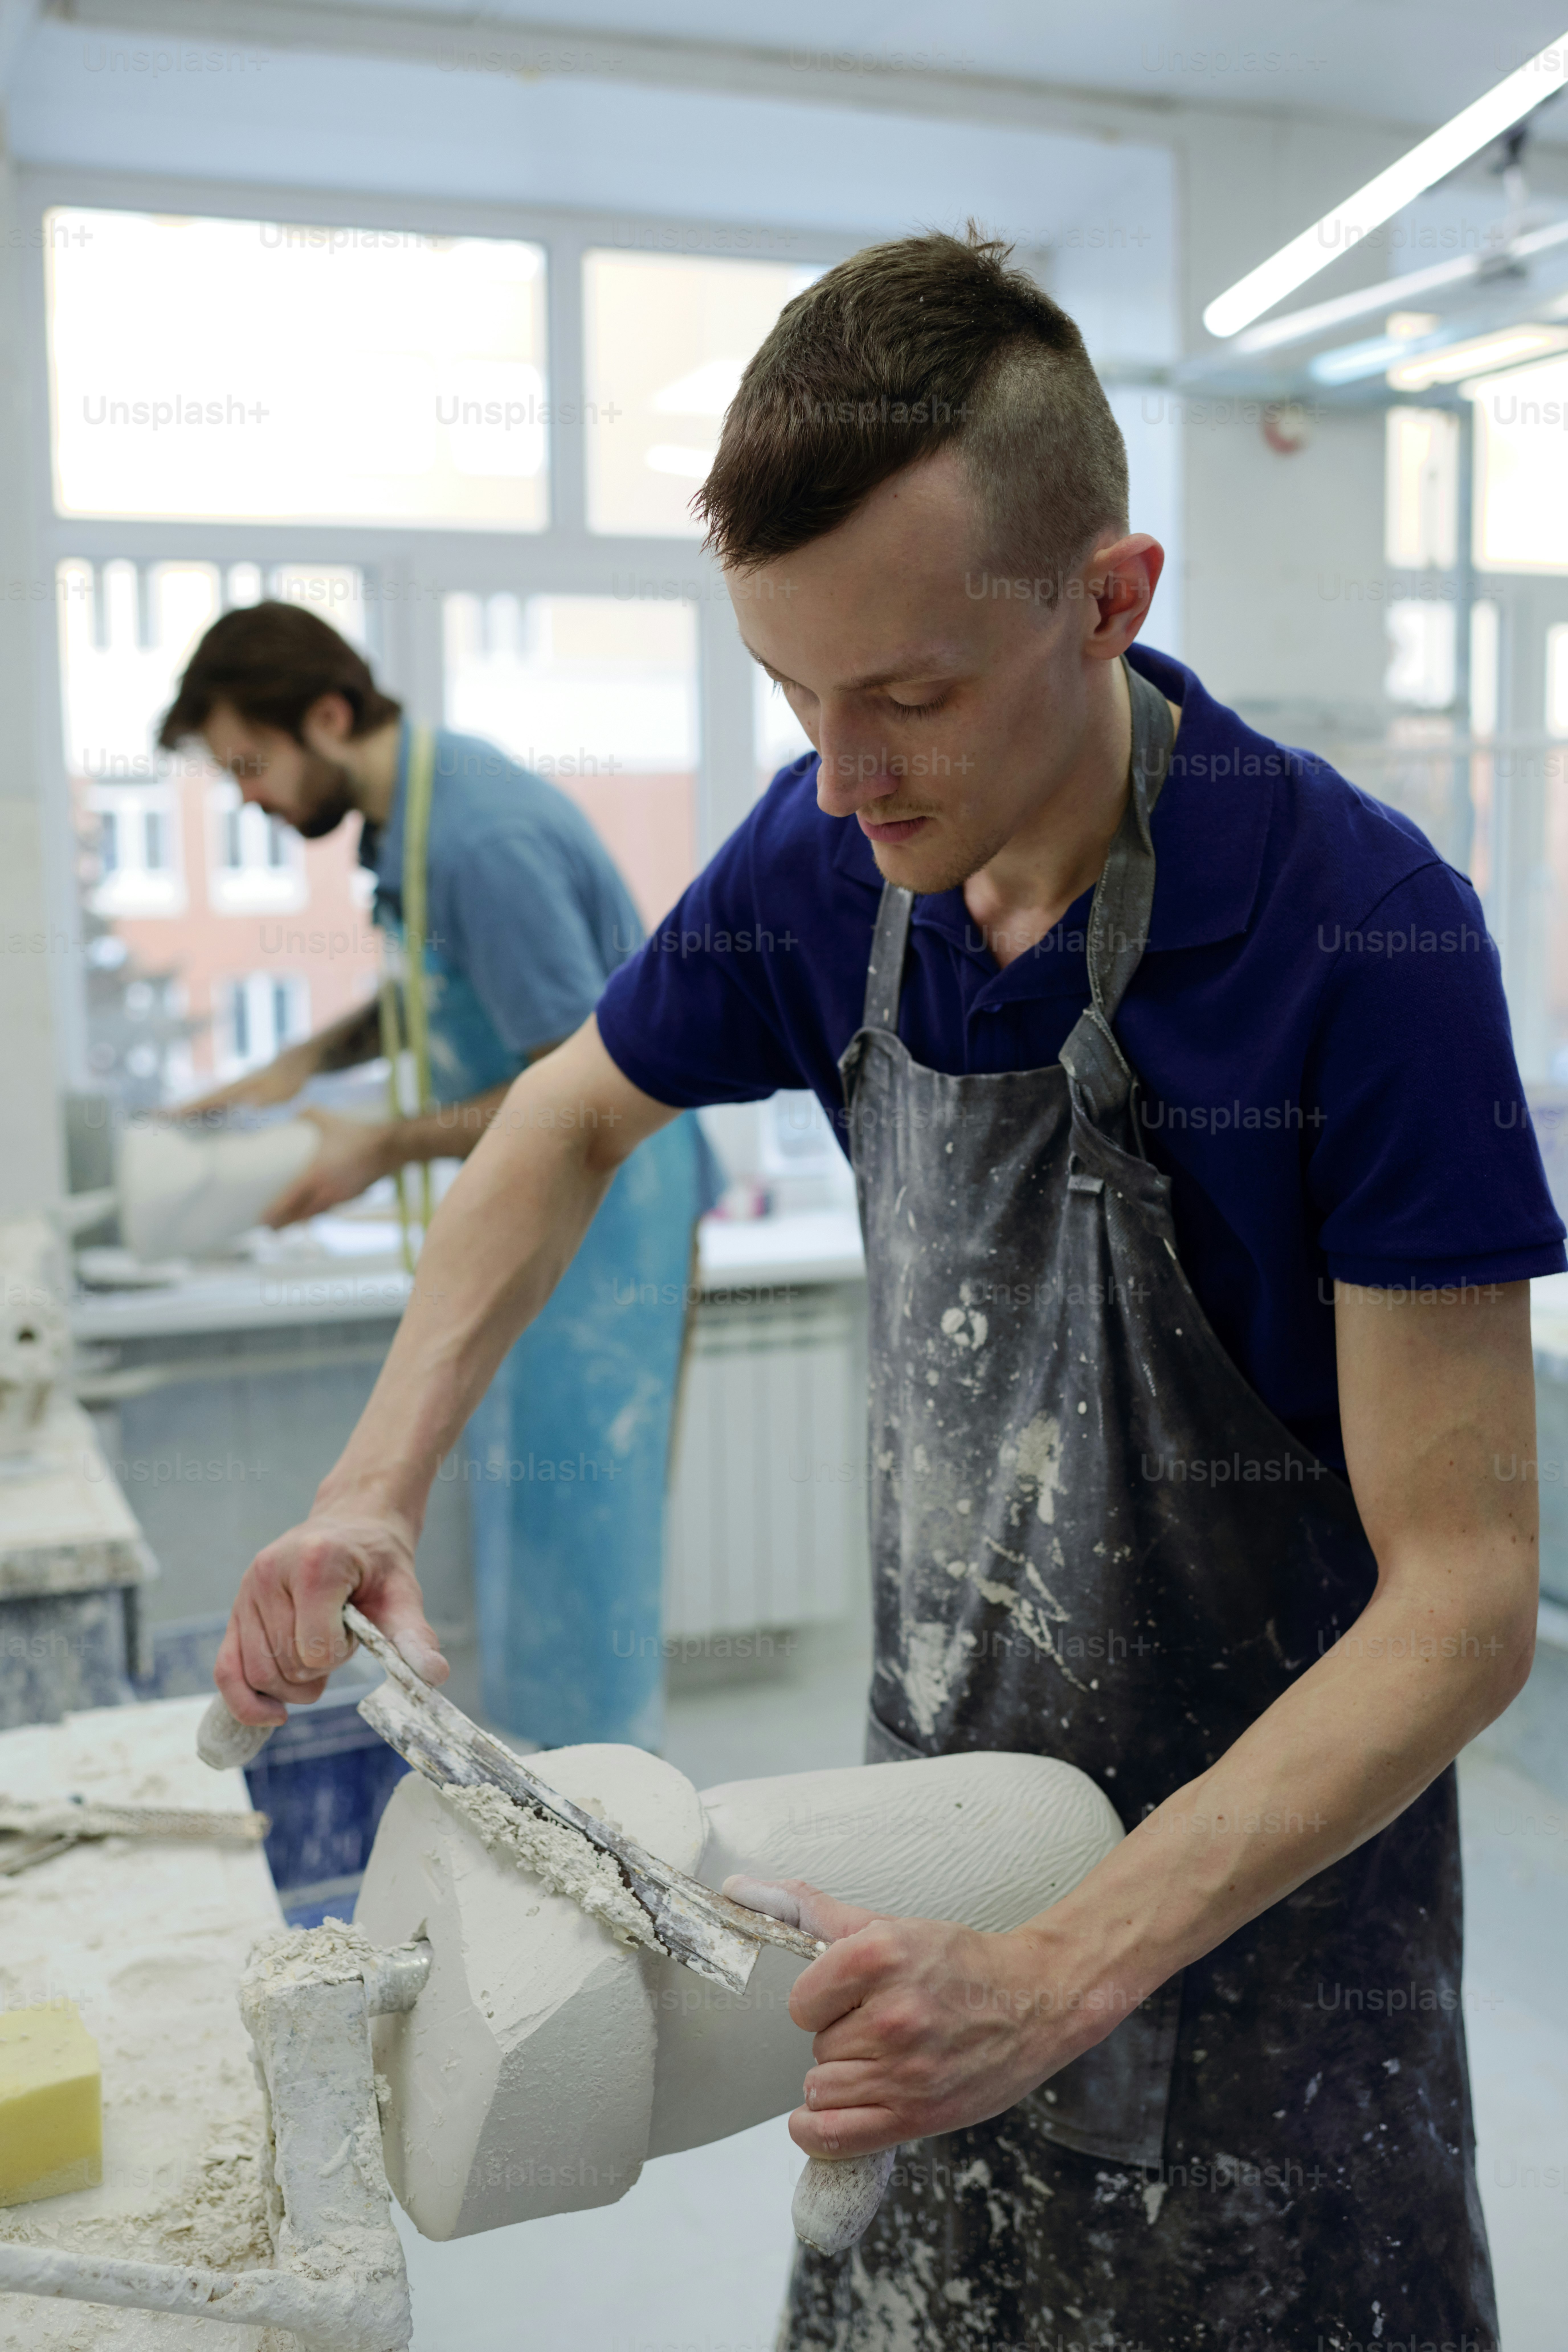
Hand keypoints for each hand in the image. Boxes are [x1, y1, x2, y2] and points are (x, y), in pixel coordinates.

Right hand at [171, 1040, 320, 1119]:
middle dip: (174, 1112)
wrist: (295, 1063)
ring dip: (186, 1114)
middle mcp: (227, 1090)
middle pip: (196, 1103)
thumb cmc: (287, 1079)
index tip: (162, 1116)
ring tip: (165, 1124)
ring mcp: (231, 1093)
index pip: (202, 1102)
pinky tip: (199, 1124)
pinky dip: (203, 1114)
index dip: (182, 1110)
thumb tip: (248, 1105)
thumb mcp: (278, 1091)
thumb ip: (263, 1098)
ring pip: (204, 1105)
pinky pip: (216, 1107)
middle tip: (150, 1120)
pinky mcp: (238, 1097)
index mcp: (231, 1090)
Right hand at [214, 1508, 448, 1725]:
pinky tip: (272, 1712)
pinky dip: (246, 1700)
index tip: (356, 1631)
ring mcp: (247, 1592)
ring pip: (259, 1673)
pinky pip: (226, 1669)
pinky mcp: (236, 1608)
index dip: (341, 1654)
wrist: (353, 1524)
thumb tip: (435, 1675)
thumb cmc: (377, 1561)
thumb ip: (412, 1636)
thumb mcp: (402, 1593)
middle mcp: (270, 1574)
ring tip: (317, 1652)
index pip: (317, 1648)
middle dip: (319, 1671)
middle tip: (341, 1641)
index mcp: (314, 1563)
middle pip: (287, 1665)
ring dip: (292, 1683)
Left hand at [261, 1108, 395, 1227]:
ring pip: (315, 1215)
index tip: (262, 1220)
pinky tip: (316, 1210)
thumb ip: (308, 1113)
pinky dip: (319, 1212)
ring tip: (290, 1224)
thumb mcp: (328, 1121)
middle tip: (270, 1230)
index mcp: (314, 1176)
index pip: (288, 1200)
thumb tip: (295, 1108)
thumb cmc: (356, 1136)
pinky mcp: (352, 1197)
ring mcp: (340, 1197)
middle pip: (299, 1215)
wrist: (387, 1148)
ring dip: (300, 1221)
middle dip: (283, 1224)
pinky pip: (331, 1209)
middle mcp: (325, 1192)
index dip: (274, 1213)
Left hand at [723, 1877, 1102, 2157]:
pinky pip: (833, 2136)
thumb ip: (810, 1910)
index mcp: (880, 1956)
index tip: (848, 1999)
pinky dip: (821, 2129)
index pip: (800, 2002)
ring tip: (885, 2060)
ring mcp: (906, 2070)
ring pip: (822, 2089)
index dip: (821, 2002)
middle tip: (884, 2027)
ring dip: (844, 2080)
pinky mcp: (919, 2116)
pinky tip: (836, 2110)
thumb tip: (738, 1888)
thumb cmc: (960, 1964)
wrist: (1036, 2003)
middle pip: (817, 2047)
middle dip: (841, 2039)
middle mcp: (892, 2014)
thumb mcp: (887, 1925)